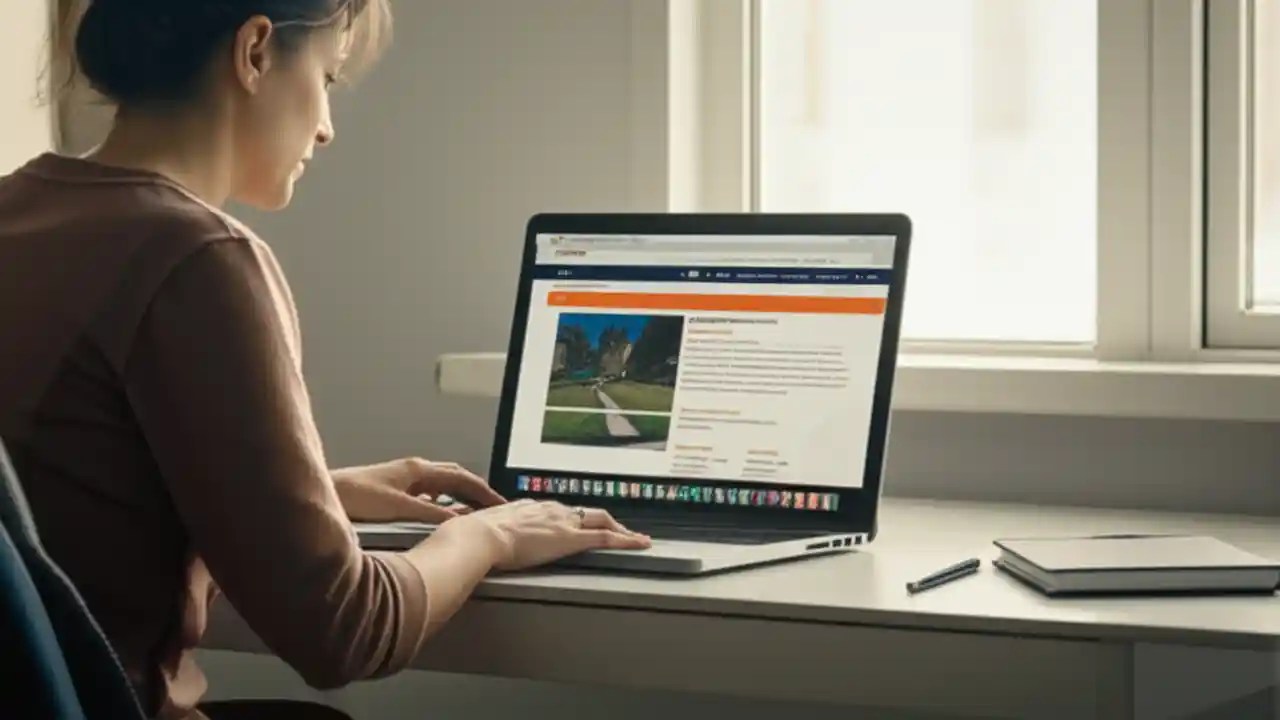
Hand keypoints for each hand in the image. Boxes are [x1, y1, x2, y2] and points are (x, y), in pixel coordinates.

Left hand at [333, 458, 505, 523]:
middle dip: (477, 492)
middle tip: (495, 508)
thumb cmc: (356, 497)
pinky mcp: (394, 490)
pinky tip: (441, 515)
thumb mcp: (399, 508)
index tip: (502, 505)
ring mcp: (404, 479)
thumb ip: (431, 515)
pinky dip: (443, 503)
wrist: (323, 493)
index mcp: (419, 470)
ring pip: (442, 485)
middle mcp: (414, 471)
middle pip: (455, 478)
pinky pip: (428, 494)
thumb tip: (462, 522)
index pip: (463, 478)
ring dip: (461, 497)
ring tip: (476, 513)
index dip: (485, 492)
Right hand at [441, 500, 650, 571]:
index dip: (573, 516)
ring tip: (634, 539)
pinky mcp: (571, 538)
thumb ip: (487, 534)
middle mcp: (550, 509)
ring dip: (620, 529)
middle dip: (604, 519)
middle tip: (618, 529)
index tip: (578, 522)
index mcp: (529, 507)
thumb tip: (473, 542)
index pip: (559, 509)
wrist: (479, 536)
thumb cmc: (473, 536)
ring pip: (601, 520)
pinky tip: (640, 544)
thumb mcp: (482, 530)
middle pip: (584, 510)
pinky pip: (606, 537)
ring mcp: (562, 522)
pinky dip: (627, 540)